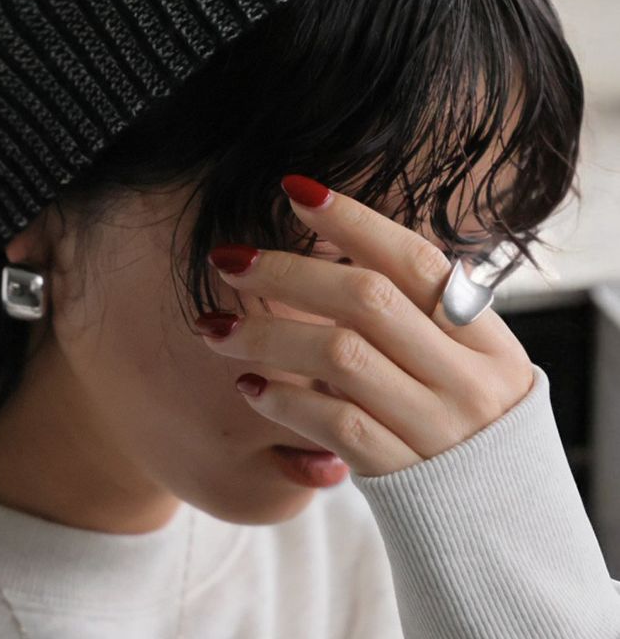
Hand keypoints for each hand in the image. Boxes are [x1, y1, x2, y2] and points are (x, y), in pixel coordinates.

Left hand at [197, 175, 535, 476]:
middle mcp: (467, 377)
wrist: (501, 528)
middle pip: (367, 300)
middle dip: (288, 271)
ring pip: (339, 357)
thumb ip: (417, 309)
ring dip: (265, 335)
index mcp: (485, 336)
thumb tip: (333, 236)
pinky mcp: (401, 475)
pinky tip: (247, 384)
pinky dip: (283, 399)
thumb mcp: (468, 358)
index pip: (415, 260)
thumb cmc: (465, 419)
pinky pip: (332, 423)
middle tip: (227, 258)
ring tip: (214, 326)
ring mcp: (436, 427)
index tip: (294, 188)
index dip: (355, 219)